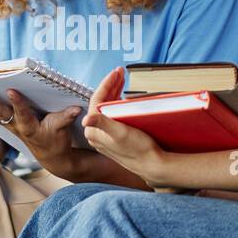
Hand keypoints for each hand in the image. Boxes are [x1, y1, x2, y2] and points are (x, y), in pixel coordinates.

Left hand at [0, 87, 83, 173]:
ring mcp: (9, 127)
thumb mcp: (63, 129)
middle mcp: (17, 127)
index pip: (24, 114)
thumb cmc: (57, 140)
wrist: (51, 157)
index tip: (12, 91)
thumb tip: (77, 108)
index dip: (18, 103)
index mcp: (31, 127)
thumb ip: (67, 117)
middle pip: (1, 113)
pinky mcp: (5, 125)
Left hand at [81, 67, 170, 185]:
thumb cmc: (139, 150)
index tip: (116, 72)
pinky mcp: (113, 138)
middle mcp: (96, 133)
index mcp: (94, 130)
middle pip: (101, 103)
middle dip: (111, 85)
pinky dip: (117, 104)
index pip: (97, 100)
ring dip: (114, 93)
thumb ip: (103, 124)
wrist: (151, 166)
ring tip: (122, 80)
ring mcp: (104, 136)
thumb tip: (86, 118)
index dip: (107, 84)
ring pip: (106, 108)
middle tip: (120, 72)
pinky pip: (112, 115)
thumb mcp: (121, 134)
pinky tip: (124, 99)